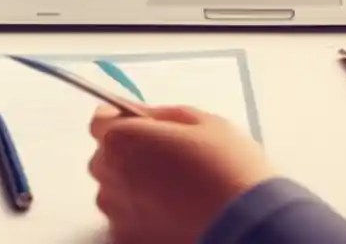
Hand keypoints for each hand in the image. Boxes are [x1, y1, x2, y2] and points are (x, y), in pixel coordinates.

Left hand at [88, 104, 275, 243]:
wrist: (245, 223)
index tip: (142, 126)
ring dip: (134, 187)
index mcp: (124, 140)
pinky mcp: (127, 240)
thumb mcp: (203, 122)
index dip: (121, 120)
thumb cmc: (227, 167)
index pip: (100, 122)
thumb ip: (161, 114)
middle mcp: (110, 176)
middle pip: (106, 157)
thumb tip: (139, 114)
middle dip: (129, 154)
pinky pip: (127, 220)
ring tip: (175, 191)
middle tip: (169, 159)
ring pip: (115, 191)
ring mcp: (116, 214)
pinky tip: (174, 212)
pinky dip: (143, 216)